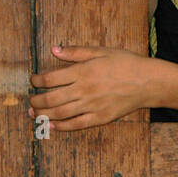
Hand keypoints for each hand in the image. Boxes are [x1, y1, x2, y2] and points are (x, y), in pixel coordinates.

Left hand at [28, 44, 149, 131]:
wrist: (147, 82)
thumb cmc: (125, 63)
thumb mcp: (101, 51)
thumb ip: (76, 52)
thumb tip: (54, 49)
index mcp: (83, 72)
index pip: (51, 78)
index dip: (37, 81)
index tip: (33, 81)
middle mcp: (84, 90)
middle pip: (51, 98)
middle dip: (36, 100)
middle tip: (29, 101)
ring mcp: (91, 106)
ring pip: (60, 113)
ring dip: (44, 115)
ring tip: (34, 114)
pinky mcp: (100, 118)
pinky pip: (76, 125)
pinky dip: (61, 127)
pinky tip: (52, 126)